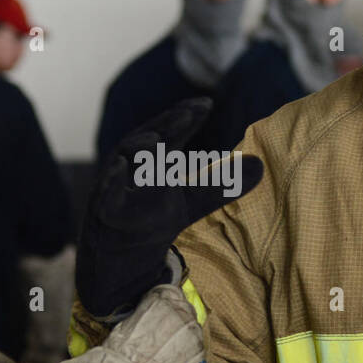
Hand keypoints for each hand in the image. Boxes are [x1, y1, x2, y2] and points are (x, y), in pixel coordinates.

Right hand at [76, 98, 261, 319]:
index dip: (185, 118)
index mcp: (150, 160)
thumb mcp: (192, 201)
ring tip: (156, 139)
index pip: (169, 133)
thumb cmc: (151, 220)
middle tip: (187, 113)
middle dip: (165, 125)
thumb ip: (222, 184)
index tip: (206, 104)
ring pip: (121, 161)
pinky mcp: (102, 212)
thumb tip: (260, 166)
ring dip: (136, 147)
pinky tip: (120, 167)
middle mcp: (130, 167)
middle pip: (145, 139)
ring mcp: (113, 187)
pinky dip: (111, 180)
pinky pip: (104, 194)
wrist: (121, 258)